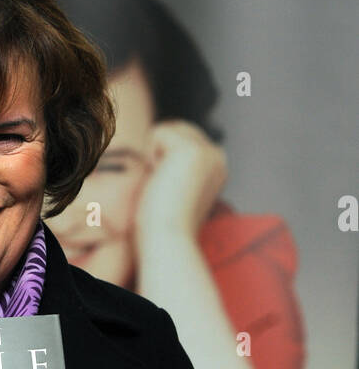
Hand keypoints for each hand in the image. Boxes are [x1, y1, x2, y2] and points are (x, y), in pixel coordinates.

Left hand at [134, 121, 226, 242]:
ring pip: (166, 129)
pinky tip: (162, 181)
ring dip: (154, 156)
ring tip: (164, 185)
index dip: (163, 160)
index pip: (181, 137)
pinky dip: (151, 156)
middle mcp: (218, 156)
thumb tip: (160, 138)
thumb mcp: (173, 187)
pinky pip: (157, 132)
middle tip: (165, 188)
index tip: (170, 191)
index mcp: (216, 166)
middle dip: (159, 154)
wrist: (168, 240)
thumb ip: (174, 165)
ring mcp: (208, 151)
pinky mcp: (193, 149)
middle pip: (174, 127)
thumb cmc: (162, 223)